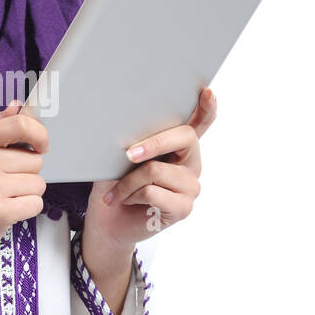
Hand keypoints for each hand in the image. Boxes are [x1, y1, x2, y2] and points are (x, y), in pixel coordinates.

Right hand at [0, 99, 47, 301]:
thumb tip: (17, 106)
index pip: (20, 124)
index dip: (40, 134)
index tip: (42, 145)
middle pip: (35, 160)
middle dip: (28, 174)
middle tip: (5, 184)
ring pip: (38, 183)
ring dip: (28, 193)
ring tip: (5, 198)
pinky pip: (36, 204)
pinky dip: (27, 210)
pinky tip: (8, 211)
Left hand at [82, 87, 217, 270]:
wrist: (107, 222)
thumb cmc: (115, 185)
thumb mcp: (119, 157)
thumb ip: (133, 141)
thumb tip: (129, 128)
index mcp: (178, 146)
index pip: (200, 123)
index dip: (206, 108)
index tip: (207, 92)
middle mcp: (190, 163)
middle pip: (184, 137)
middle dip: (153, 143)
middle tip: (127, 154)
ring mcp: (190, 186)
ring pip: (156, 170)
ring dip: (128, 182)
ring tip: (115, 192)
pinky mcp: (184, 207)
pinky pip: (153, 192)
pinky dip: (131, 195)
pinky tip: (126, 201)